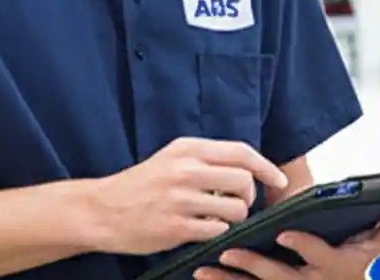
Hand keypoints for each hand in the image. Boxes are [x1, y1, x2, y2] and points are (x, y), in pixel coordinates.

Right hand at [85, 137, 288, 255]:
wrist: (101, 209)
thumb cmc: (143, 184)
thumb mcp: (173, 158)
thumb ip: (207, 159)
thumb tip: (249, 169)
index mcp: (188, 148)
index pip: (241, 152)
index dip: (266, 167)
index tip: (278, 181)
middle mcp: (185, 170)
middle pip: (244, 181)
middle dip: (250, 197)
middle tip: (241, 204)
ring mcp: (180, 200)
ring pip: (235, 209)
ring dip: (234, 218)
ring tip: (218, 218)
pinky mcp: (175, 227)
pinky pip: (217, 231)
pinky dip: (217, 232)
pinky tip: (203, 229)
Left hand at [193, 205, 379, 279]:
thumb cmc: (354, 271)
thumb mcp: (372, 252)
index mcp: (337, 268)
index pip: (319, 256)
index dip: (303, 247)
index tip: (284, 234)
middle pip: (279, 278)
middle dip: (254, 266)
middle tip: (229, 253)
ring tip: (203, 269)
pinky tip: (200, 275)